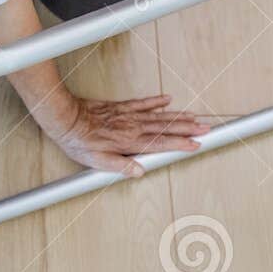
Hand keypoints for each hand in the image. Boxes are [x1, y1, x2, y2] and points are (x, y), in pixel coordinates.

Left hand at [49, 94, 208, 177]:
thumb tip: (140, 172)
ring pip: (158, 115)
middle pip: (166, 128)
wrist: (66, 118)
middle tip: (206, 128)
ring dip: (178, 116)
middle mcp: (132, 127)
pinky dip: (156, 101)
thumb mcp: (97, 161)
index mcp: (129, 142)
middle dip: (188, 128)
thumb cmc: (79, 142)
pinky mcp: (121, 106)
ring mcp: (128, 115)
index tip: (196, 144)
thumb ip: (120, 166)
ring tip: (194, 117)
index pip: (161, 143)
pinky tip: (167, 99)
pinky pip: (142, 103)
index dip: (180, 144)